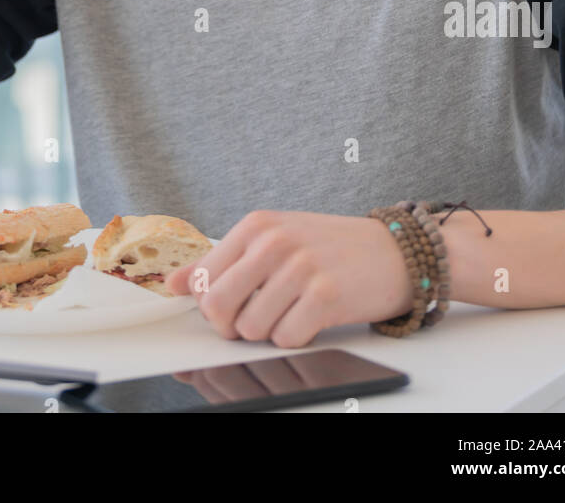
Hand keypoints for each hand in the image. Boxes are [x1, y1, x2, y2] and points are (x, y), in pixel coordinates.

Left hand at [162, 209, 413, 348]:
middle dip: (233, 326)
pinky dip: (296, 338)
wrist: (393, 251)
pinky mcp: (325, 295)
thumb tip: (172, 284)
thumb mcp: (273, 240)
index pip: (202, 279)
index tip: (233, 307)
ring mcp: (300, 267)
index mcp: (256, 225)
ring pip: (251, 329)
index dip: (211, 305)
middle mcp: (274, 241)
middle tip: (259, 317)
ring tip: (293, 312)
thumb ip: (222, 262)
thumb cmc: (328, 248)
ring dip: (270, 332)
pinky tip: (313, 318)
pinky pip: (286, 339)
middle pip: (217, 307)